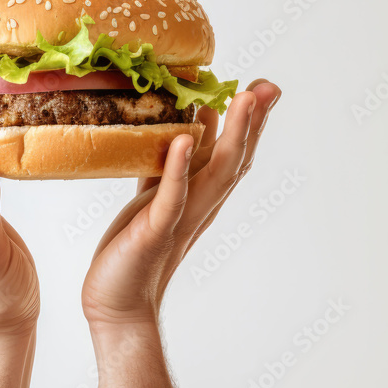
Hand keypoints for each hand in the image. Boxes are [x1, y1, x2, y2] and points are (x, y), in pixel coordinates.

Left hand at [81, 80, 280, 327]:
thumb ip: (178, 161)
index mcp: (199, 196)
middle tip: (269, 86)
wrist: (117, 301)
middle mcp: (199, 206)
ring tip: (244, 99)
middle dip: (253, 122)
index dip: (251, 121)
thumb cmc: (132, 248)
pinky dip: (180, 168)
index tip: (266, 86)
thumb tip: (199, 118)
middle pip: (235, 159)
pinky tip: (187, 141)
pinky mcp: (156, 230)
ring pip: (216, 173)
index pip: (233, 153)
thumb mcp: (157, 194)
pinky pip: (172, 196)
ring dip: (232, 135)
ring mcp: (181, 218)